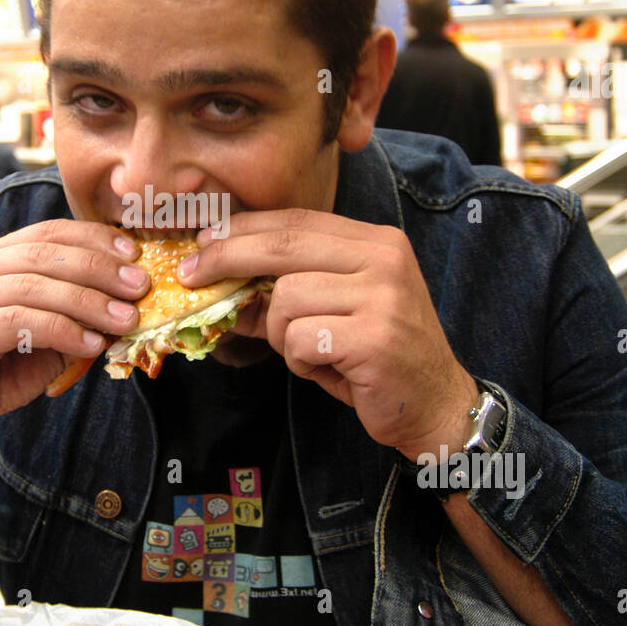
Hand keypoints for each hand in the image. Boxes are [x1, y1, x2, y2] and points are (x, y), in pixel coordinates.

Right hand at [0, 219, 148, 445]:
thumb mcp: (46, 334)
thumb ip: (77, 313)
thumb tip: (128, 300)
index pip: (48, 232)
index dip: (94, 239)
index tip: (135, 254)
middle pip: (44, 254)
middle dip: (99, 269)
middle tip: (139, 287)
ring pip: (34, 286)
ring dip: (87, 301)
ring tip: (124, 319)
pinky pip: (19, 322)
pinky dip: (62, 330)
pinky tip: (91, 345)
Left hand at [181, 209, 476, 457]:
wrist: (434, 406)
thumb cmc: (374, 358)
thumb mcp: (331, 312)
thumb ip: (285, 290)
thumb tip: (217, 280)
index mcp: (376, 242)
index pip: (297, 220)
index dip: (244, 228)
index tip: (202, 240)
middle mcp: (384, 259)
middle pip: (283, 245)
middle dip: (228, 259)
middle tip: (192, 276)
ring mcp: (383, 297)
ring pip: (287, 298)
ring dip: (282, 334)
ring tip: (310, 352)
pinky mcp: (374, 338)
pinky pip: (302, 338)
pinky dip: (301, 360)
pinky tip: (327, 369)